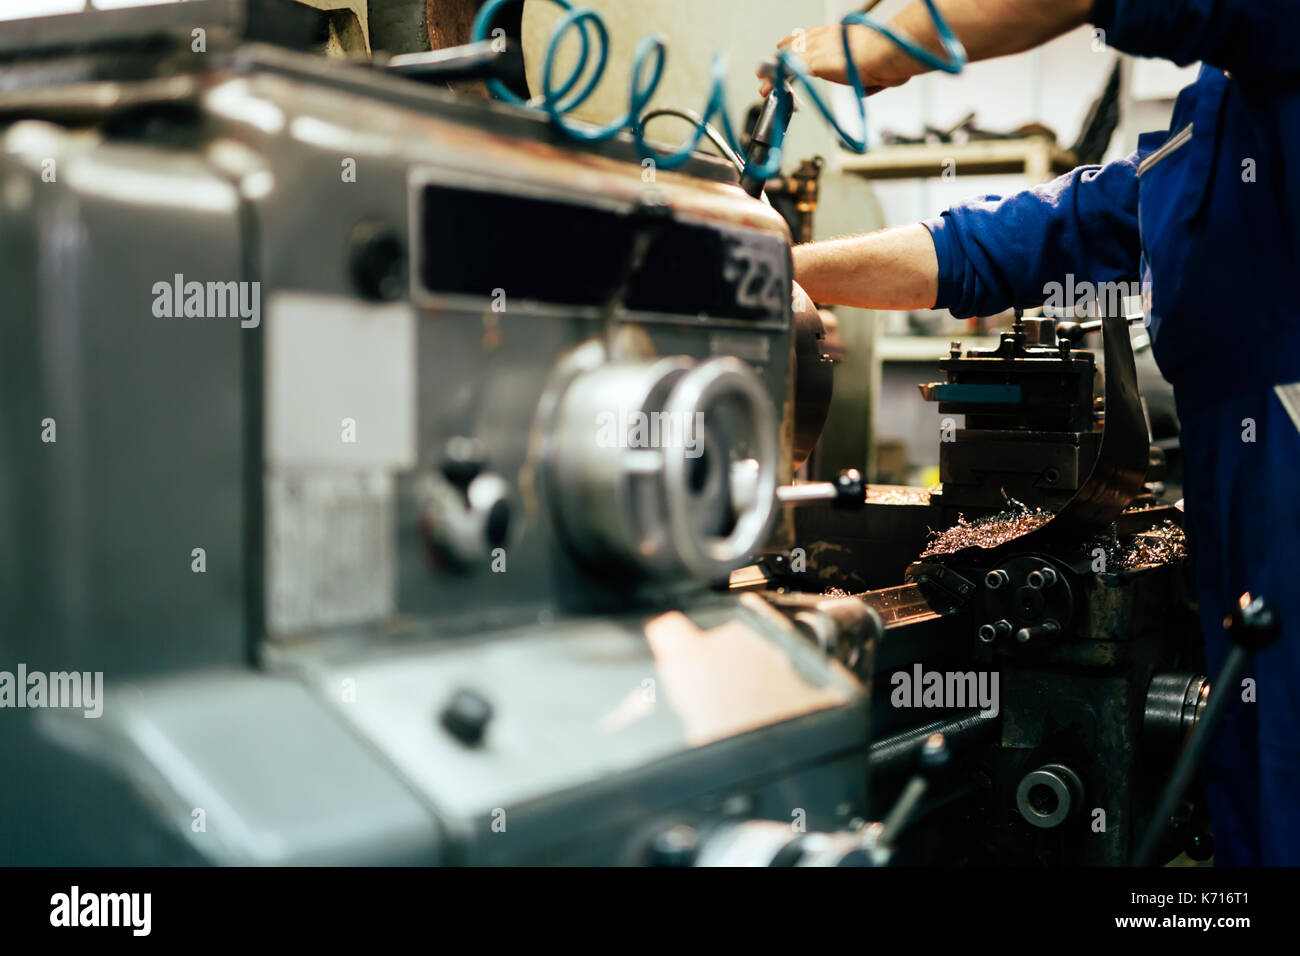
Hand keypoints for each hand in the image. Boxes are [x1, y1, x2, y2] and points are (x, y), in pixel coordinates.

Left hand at [759, 25, 909, 97]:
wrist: (888, 53)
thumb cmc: (890, 59)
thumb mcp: (877, 67)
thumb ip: (867, 75)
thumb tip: (868, 85)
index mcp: (840, 35)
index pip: (810, 36)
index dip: (796, 42)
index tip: (785, 45)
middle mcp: (826, 38)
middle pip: (794, 46)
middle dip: (779, 59)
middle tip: (766, 69)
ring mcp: (819, 48)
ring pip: (787, 60)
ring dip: (774, 74)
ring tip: (762, 85)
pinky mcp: (814, 62)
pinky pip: (787, 70)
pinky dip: (776, 79)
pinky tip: (767, 86)